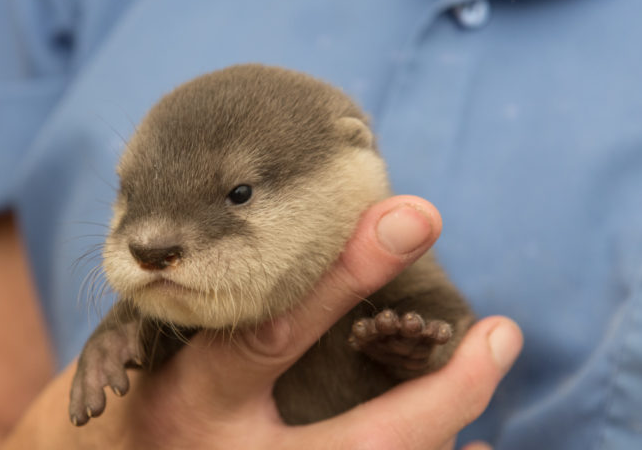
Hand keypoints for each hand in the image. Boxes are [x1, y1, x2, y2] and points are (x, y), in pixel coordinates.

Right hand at [3, 196, 522, 449]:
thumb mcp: (153, 345)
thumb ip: (226, 306)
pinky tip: (473, 448)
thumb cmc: (138, 402)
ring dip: (446, 437)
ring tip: (490, 374)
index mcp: (194, 401)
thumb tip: (316, 237)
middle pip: (366, 444)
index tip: (415, 215)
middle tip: (503, 333)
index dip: (347, 274)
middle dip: (444, 394)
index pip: (272, 334)